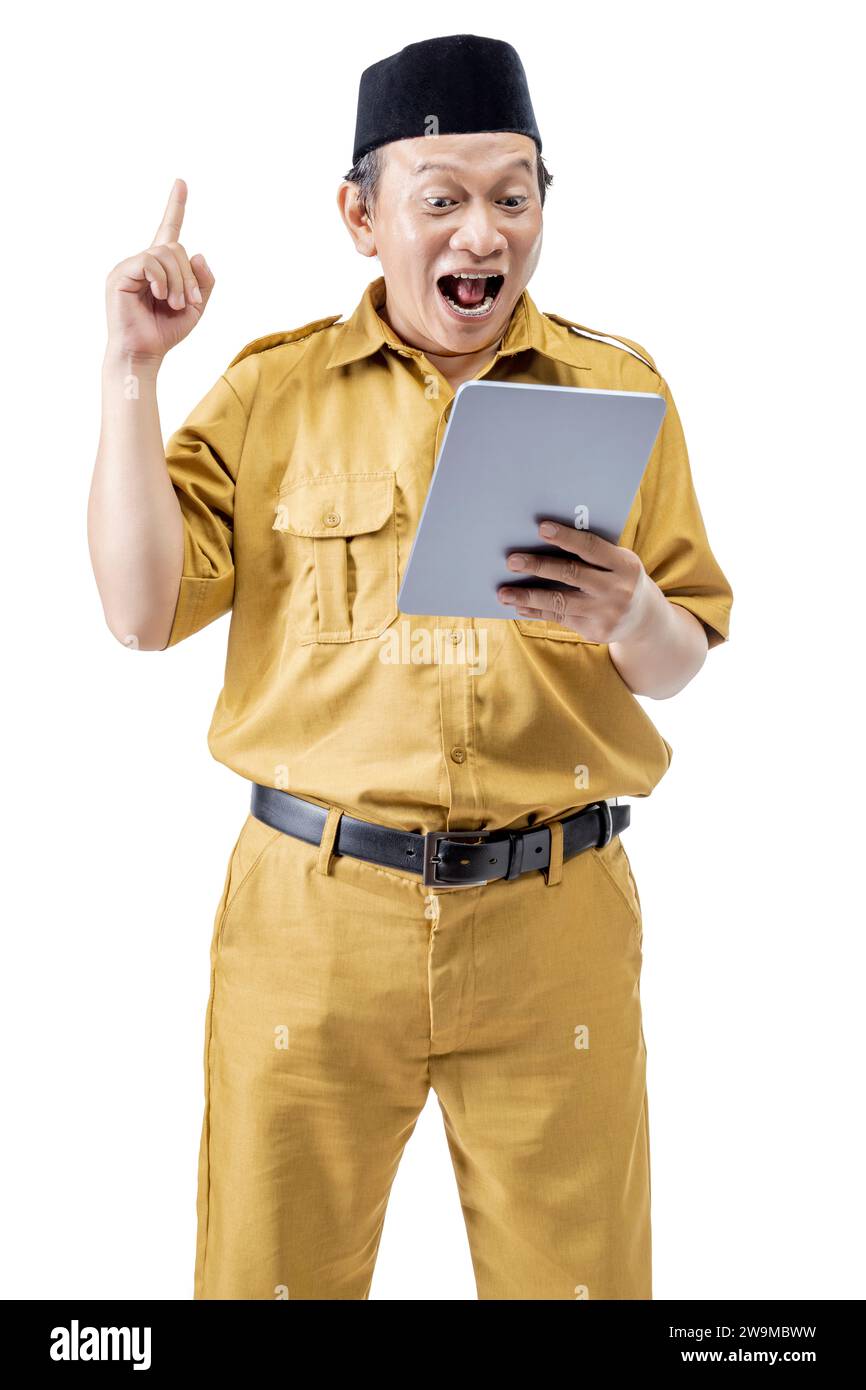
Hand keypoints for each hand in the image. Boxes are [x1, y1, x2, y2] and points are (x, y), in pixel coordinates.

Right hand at [104, 177, 214, 363]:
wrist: (144, 352)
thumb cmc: (165, 332)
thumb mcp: (195, 307)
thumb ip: (203, 281)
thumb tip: (199, 253)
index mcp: (160, 267)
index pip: (168, 230)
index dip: (175, 206)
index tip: (181, 183)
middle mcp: (143, 262)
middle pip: (175, 247)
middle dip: (189, 276)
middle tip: (189, 302)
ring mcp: (129, 266)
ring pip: (164, 253)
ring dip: (178, 281)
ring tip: (174, 304)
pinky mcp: (120, 274)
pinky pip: (149, 262)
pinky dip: (161, 279)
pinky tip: (159, 296)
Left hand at [497, 520, 654, 643]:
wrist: (645, 620)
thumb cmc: (621, 580)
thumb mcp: (618, 563)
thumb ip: (592, 555)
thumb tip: (544, 543)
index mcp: (624, 565)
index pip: (591, 547)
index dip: (565, 537)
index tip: (541, 528)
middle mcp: (617, 589)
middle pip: (571, 574)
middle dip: (539, 566)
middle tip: (512, 561)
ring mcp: (606, 613)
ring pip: (560, 602)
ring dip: (528, 597)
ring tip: (503, 593)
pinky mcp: (595, 632)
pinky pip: (560, 618)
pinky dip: (537, 611)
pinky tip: (519, 606)